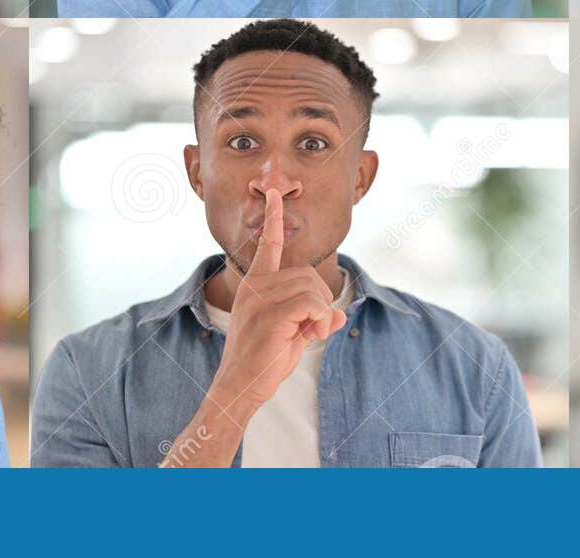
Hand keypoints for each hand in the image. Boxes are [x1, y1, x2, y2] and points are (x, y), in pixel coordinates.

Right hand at [207, 188, 346, 410]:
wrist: (240, 387)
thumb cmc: (264, 362)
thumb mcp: (292, 335)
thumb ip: (312, 319)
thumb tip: (339, 315)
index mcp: (256, 285)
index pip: (268, 245)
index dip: (274, 218)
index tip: (274, 193)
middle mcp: (256, 286)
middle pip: (308, 275)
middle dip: (319, 301)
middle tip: (310, 329)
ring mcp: (260, 298)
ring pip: (313, 289)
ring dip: (320, 314)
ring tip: (307, 334)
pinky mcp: (270, 313)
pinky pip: (312, 303)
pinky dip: (320, 320)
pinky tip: (310, 335)